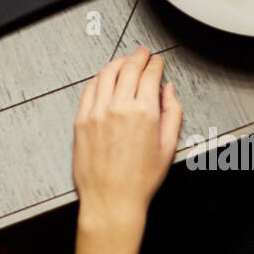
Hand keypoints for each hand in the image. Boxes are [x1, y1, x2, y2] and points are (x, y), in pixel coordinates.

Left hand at [72, 46, 182, 227]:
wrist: (111, 199)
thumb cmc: (140, 180)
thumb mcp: (168, 147)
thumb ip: (172, 113)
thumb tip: (169, 91)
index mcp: (144, 113)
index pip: (149, 75)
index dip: (155, 64)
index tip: (157, 61)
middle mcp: (119, 108)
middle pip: (128, 68)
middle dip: (138, 57)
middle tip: (142, 53)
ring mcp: (97, 112)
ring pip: (107, 74)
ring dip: (117, 63)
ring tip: (124, 61)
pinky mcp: (82, 120)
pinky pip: (89, 89)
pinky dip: (99, 78)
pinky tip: (104, 78)